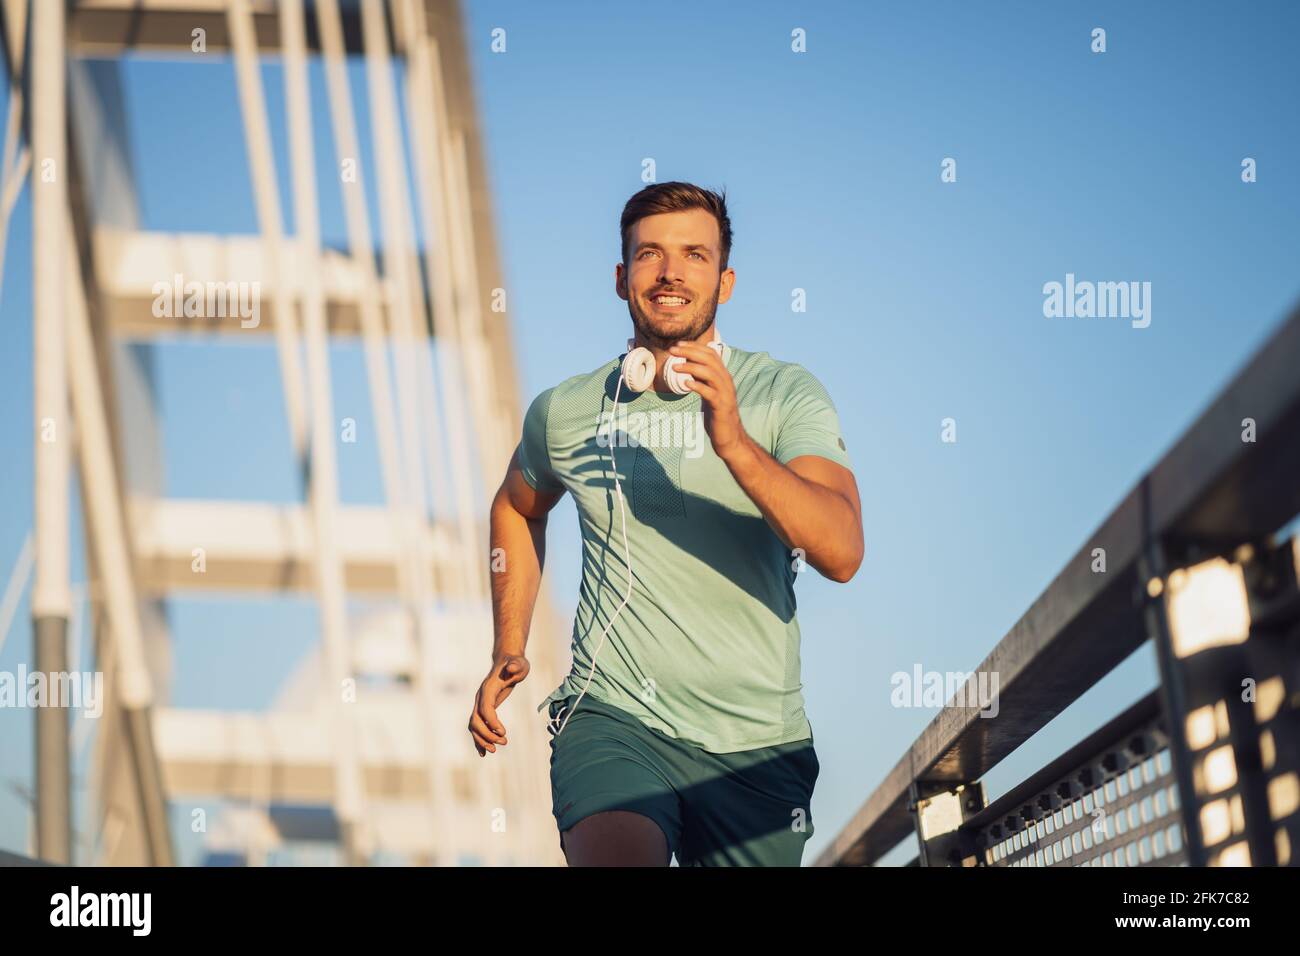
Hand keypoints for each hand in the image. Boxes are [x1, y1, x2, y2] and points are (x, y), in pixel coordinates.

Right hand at [468, 654, 529, 755]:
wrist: (507, 662)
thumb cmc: (515, 664)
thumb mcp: (519, 664)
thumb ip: (516, 666)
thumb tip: (513, 667)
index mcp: (488, 689)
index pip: (485, 708)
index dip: (491, 722)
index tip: (503, 732)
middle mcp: (480, 697)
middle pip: (476, 720)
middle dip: (487, 734)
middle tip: (503, 741)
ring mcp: (480, 704)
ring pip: (474, 726)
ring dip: (482, 740)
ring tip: (495, 750)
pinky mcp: (483, 709)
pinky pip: (476, 727)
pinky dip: (478, 740)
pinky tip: (484, 752)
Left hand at [667, 340, 745, 457]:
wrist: (730, 437)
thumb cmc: (717, 414)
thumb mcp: (708, 392)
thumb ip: (702, 379)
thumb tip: (688, 365)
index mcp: (723, 376)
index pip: (711, 354)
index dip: (694, 347)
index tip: (678, 345)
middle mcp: (726, 382)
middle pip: (710, 359)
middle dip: (690, 352)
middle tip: (672, 351)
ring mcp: (725, 394)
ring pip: (710, 373)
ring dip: (691, 367)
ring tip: (674, 367)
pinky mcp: (721, 407)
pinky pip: (710, 393)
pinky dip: (698, 386)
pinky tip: (685, 384)